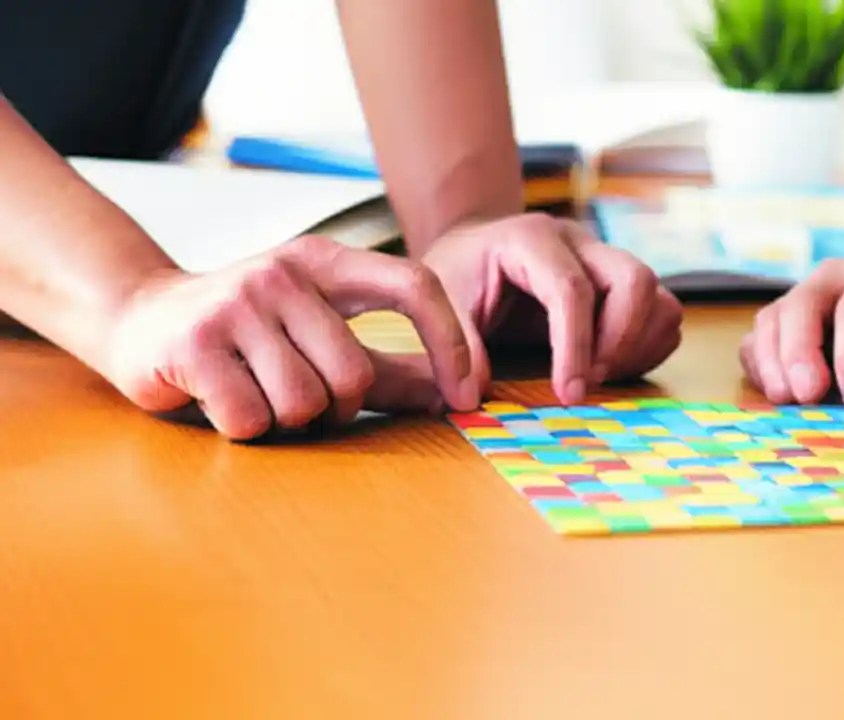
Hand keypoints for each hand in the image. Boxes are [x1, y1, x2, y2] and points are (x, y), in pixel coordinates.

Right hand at [105, 235, 479, 438]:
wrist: (141, 318)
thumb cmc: (250, 334)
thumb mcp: (323, 335)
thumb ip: (391, 367)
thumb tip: (455, 396)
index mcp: (327, 262)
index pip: (415, 284)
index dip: (452, 342)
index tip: (469, 392)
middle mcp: (284, 273)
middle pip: (354, 376)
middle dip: (335, 408)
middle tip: (300, 395)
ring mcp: (237, 303)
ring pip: (303, 404)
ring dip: (285, 420)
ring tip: (256, 391)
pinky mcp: (195, 344)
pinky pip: (251, 420)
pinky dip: (244, 427)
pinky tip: (221, 397)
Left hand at [420, 213, 682, 403]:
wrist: (476, 248)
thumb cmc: (460, 274)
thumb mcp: (438, 302)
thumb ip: (455, 345)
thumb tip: (472, 394)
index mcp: (532, 239)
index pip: (572, 289)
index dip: (575, 347)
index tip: (568, 395)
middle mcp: (580, 242)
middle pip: (634, 279)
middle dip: (620, 340)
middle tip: (590, 381)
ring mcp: (608, 260)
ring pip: (658, 297)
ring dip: (638, 346)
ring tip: (599, 375)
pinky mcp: (623, 283)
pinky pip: (663, 314)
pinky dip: (648, 347)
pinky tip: (610, 367)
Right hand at [739, 258, 843, 408]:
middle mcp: (836, 278)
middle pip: (803, 304)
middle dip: (801, 353)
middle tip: (808, 396)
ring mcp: (802, 297)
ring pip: (772, 319)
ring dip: (772, 362)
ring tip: (786, 399)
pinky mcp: (780, 322)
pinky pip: (754, 339)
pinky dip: (759, 368)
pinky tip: (777, 394)